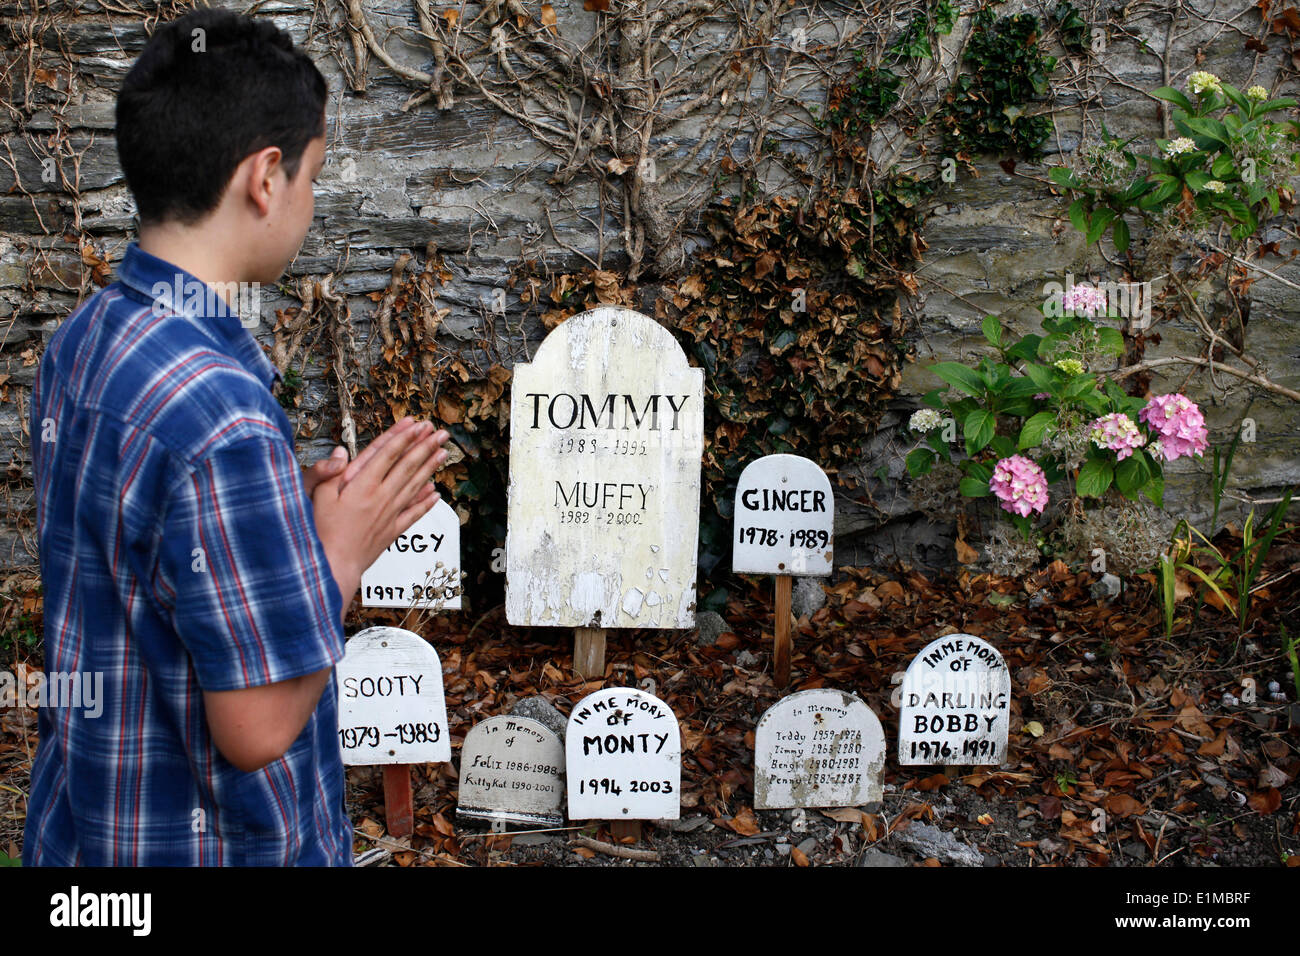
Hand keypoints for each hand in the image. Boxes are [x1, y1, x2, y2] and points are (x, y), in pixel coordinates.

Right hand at [310, 419, 450, 616]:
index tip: (416, 424)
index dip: (403, 437)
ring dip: (430, 468)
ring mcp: (389, 514)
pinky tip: (436, 492)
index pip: (387, 455)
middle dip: (424, 447)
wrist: (334, 566)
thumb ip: (329, 473)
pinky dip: (425, 502)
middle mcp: (380, 497)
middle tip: (439, 432)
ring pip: (414, 486)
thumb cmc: (322, 531)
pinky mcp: (392, 530)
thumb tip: (341, 453)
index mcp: (361, 486)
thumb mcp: (318, 497)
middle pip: (407, 466)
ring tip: (443, 453)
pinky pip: (413, 513)